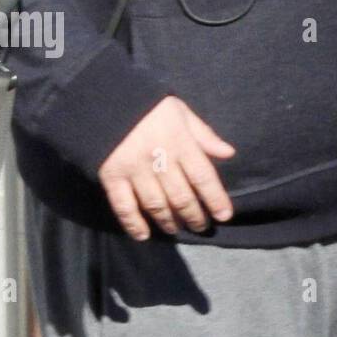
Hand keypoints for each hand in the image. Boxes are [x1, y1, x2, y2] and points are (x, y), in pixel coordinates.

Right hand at [98, 96, 235, 239]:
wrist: (107, 101)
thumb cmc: (150, 107)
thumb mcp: (182, 113)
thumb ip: (204, 135)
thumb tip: (229, 153)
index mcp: (180, 142)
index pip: (203, 176)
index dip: (215, 198)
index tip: (224, 215)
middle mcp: (160, 159)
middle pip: (181, 196)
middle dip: (194, 215)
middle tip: (202, 227)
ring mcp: (134, 170)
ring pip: (156, 204)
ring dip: (169, 221)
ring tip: (178, 229)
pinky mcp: (112, 177)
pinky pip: (124, 206)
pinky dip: (133, 223)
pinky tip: (144, 235)